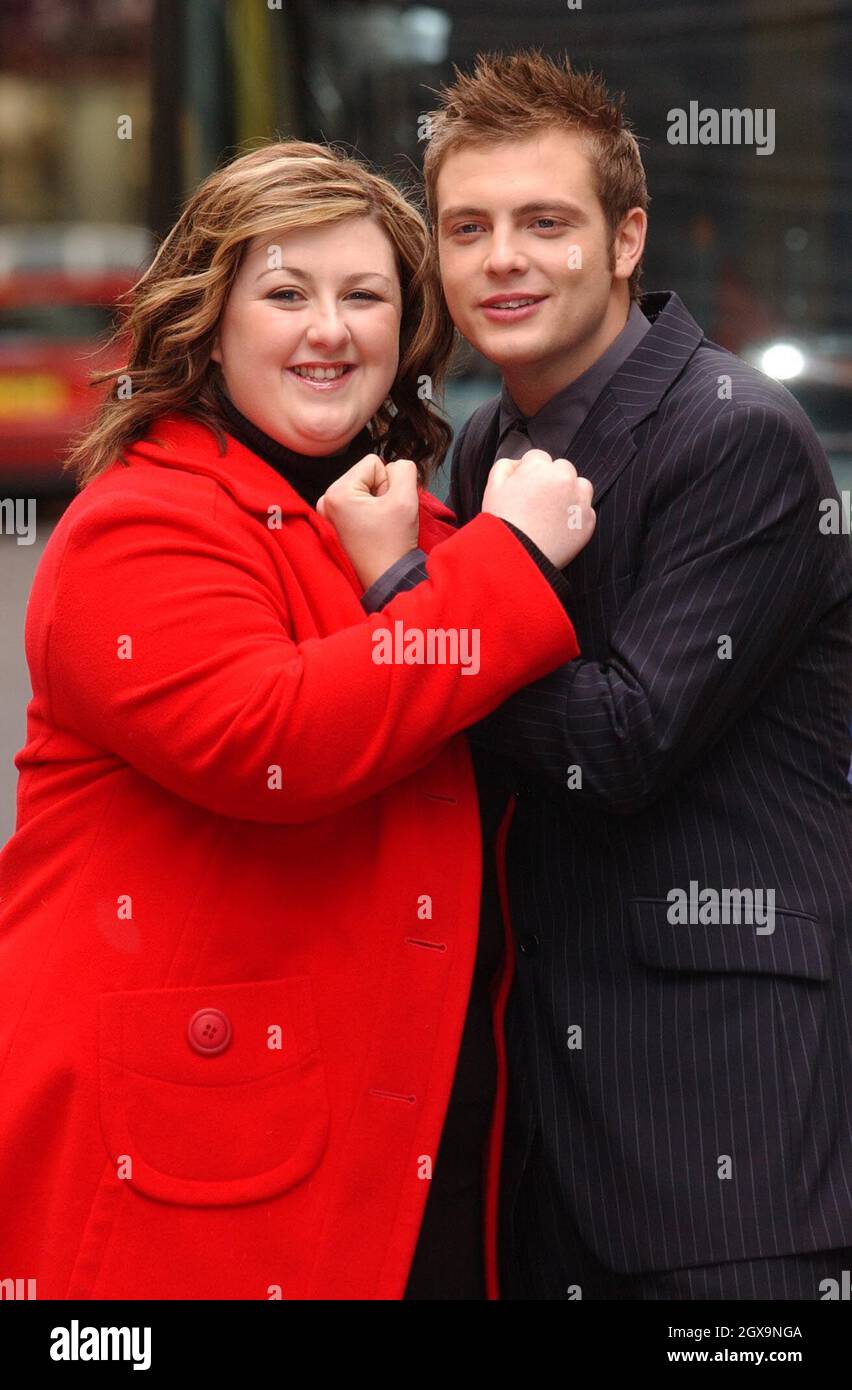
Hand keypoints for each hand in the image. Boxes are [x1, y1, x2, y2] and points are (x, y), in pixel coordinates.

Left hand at [317, 455, 419, 588]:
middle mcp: (325, 500)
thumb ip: (405, 469)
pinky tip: (371, 530)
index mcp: (336, 492)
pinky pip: (358, 502)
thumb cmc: (393, 544)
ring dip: (377, 502)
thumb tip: (398, 465)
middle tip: (384, 519)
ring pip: (364, 488)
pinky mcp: (332, 522)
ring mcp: (326, 513)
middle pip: (366, 474)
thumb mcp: (406, 499)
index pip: (374, 462)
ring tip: (378, 525)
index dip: (389, 483)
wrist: (386, 579)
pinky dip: (369, 512)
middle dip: (382, 492)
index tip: (387, 509)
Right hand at [482, 448, 595, 568]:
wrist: (516, 557)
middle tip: (538, 503)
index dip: (530, 473)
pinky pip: (586, 511)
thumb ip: (506, 466)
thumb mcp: (493, 487)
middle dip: (553, 480)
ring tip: (552, 513)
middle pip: (562, 469)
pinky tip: (559, 527)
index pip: (539, 458)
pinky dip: (576, 516)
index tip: (526, 489)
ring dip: (570, 493)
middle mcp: (564, 478)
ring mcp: (579, 500)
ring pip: (581, 486)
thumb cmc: (501, 523)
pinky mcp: (587, 522)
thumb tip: (520, 463)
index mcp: (539, 467)